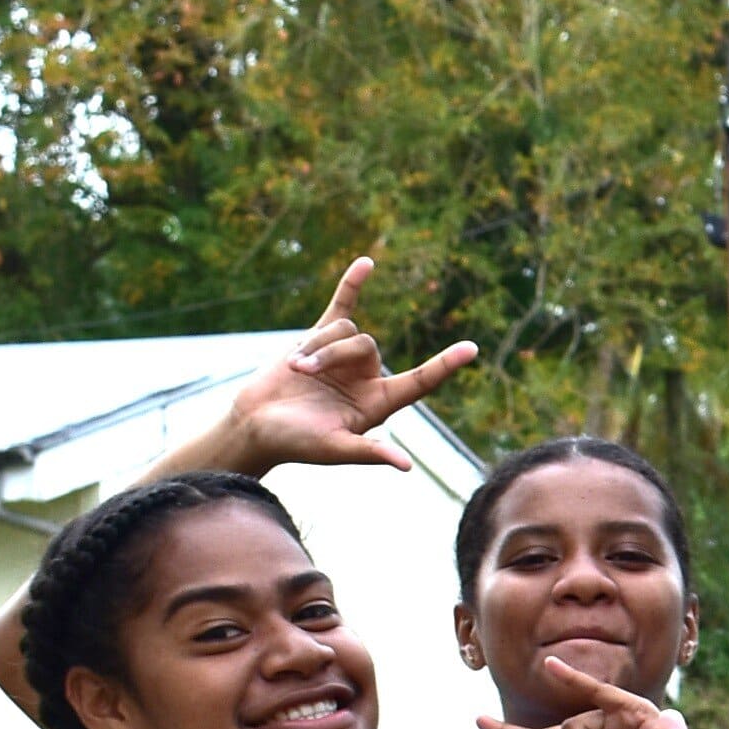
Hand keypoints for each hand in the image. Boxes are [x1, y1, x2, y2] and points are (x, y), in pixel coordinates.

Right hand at [203, 258, 480, 476]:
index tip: (472, 348)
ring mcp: (343, 357)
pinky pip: (341, 305)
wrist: (255, 424)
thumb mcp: (334, 449)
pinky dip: (352, 284)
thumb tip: (405, 465)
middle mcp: (366, 378)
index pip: (421, 381)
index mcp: (378, 403)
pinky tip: (367, 262)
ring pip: (345, 330)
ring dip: (317, 345)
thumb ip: (368, 452)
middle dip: (333, 352)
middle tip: (302, 372)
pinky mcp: (318, 338)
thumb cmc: (295, 443)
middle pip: (367, 344)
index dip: (445, 366)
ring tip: (293, 369)